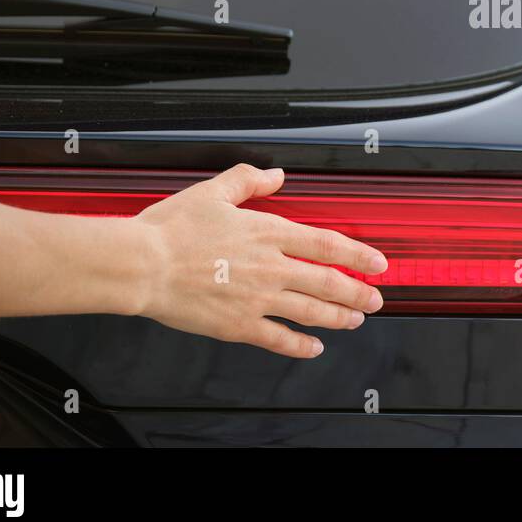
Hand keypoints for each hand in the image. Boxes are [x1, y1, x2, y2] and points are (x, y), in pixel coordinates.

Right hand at [131, 164, 386, 357]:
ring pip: (312, 312)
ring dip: (339, 318)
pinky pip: (279, 338)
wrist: (143, 264)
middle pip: (329, 283)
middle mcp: (272, 267)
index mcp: (269, 232)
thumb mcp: (215, 191)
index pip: (328, 245)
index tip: (377, 263)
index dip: (358, 256)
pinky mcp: (239, 325)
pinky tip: (313, 347)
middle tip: (376, 299)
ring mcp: (258, 299)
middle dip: (358, 293)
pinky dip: (301, 345)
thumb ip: (250, 180)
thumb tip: (277, 175)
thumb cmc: (172, 229)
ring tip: (355, 320)